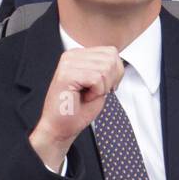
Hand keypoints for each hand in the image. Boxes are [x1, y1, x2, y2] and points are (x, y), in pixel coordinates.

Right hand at [29, 47, 123, 171]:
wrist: (60, 127)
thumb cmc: (78, 110)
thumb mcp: (99, 84)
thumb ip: (106, 68)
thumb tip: (118, 60)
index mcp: (78, 55)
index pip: (111, 52)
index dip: (116, 73)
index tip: (104, 87)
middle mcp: (71, 55)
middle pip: (110, 58)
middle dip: (110, 80)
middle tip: (95, 92)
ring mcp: (68, 64)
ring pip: (105, 68)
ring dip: (101, 88)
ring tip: (87, 95)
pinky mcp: (66, 75)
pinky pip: (97, 79)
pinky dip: (96, 93)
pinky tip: (84, 98)